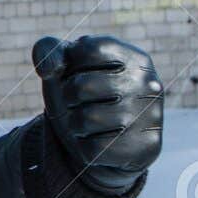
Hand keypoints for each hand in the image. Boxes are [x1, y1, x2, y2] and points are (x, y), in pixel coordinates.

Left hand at [32, 34, 163, 194]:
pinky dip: (84, 147)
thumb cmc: (87, 95)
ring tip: (87, 122)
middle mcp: (149, 84)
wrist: (111, 142)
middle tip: (78, 103)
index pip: (88, 49)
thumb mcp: (67, 68)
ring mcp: (150, 116)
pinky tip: (98, 141)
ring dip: (74, 123)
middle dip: (68, 96)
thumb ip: (50, 52)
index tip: (78, 74)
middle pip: (81, 86)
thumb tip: (47, 66)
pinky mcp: (145, 147)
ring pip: (85, 119)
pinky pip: (93, 149)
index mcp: (134, 58)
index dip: (70, 64)